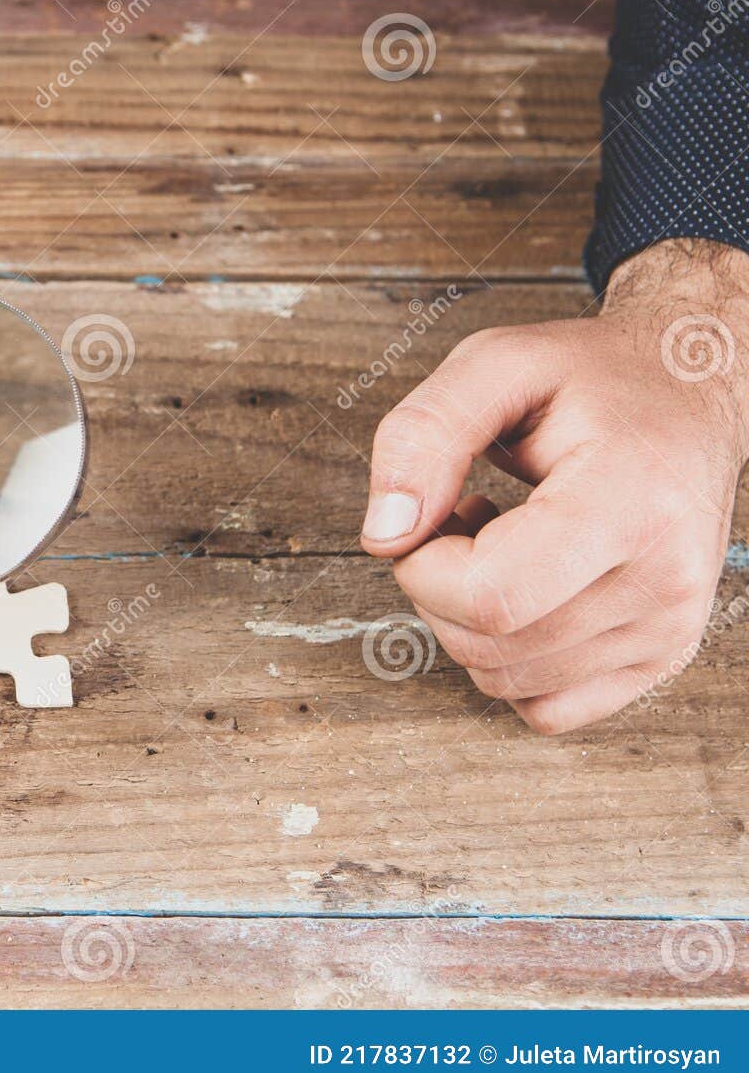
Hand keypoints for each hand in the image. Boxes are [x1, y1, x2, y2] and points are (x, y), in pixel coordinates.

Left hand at [361, 239, 748, 732]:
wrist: (689, 389)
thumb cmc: (591, 375)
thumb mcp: (493, 364)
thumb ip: (421, 437)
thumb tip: (383, 536)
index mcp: (631, 503)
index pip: (489, 598)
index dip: (424, 567)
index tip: (439, 510)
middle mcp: (664, 580)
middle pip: (486, 645)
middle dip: (437, 586)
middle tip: (464, 514)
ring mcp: (669, 629)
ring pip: (503, 680)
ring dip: (469, 618)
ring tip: (501, 541)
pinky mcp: (660, 657)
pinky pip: (543, 708)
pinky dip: (508, 658)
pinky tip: (524, 590)